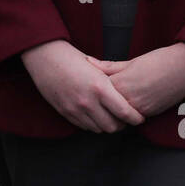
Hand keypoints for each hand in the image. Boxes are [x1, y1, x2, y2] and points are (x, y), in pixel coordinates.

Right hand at [21, 39, 143, 131]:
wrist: (44, 57)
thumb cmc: (71, 57)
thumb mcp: (95, 67)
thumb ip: (110, 83)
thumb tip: (126, 95)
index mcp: (100, 87)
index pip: (125, 112)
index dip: (136, 118)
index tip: (140, 118)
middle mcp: (88, 101)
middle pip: (113, 126)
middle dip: (122, 125)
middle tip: (126, 119)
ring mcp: (75, 109)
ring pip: (98, 129)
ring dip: (107, 125)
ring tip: (111, 117)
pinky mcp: (65, 113)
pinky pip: (84, 126)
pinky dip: (93, 124)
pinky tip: (95, 115)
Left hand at [87, 43, 184, 118]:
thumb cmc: (159, 60)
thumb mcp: (132, 61)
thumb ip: (109, 66)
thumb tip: (88, 61)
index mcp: (121, 83)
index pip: (98, 93)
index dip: (92, 91)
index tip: (88, 90)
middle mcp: (128, 99)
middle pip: (107, 108)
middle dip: (102, 106)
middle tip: (95, 103)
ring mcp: (140, 108)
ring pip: (120, 116)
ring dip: (115, 113)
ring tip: (111, 107)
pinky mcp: (150, 113)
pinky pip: (133, 118)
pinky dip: (128, 114)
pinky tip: (127, 108)